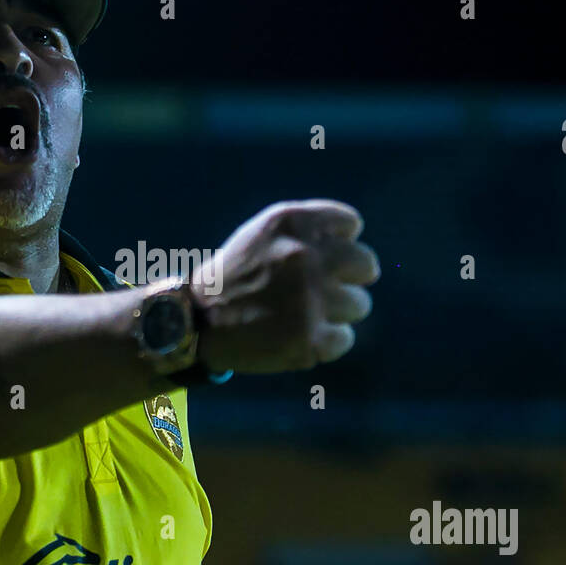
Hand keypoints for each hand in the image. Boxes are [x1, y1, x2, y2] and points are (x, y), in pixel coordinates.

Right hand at [190, 199, 378, 373]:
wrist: (200, 321)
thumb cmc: (239, 275)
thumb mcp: (266, 234)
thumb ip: (310, 231)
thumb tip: (357, 244)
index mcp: (293, 223)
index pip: (350, 225)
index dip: (339, 244)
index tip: (322, 258)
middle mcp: (303, 256)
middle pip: (365, 264)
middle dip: (349, 278)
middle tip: (322, 291)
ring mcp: (308, 298)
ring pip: (359, 304)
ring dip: (337, 312)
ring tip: (303, 314)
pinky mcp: (309, 338)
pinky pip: (344, 338)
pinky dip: (325, 341)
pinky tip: (297, 335)